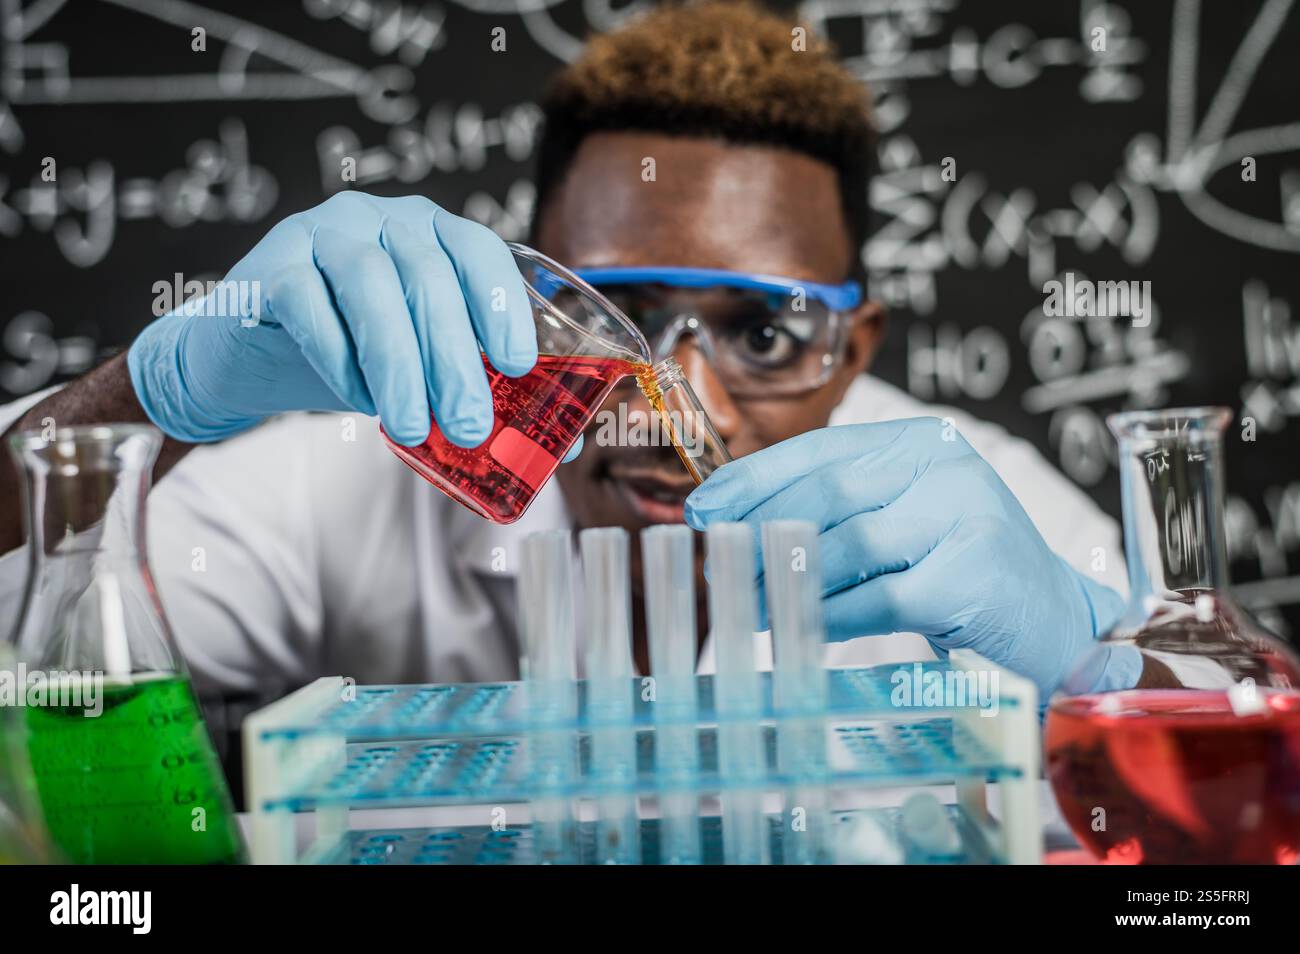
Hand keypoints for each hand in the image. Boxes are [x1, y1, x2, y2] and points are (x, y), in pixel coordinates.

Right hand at [128, 192, 535, 447]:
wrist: (250, 359)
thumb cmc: (351, 356)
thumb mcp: (422, 368)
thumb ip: (481, 391)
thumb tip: (560, 451)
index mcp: (430, 232)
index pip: (478, 251)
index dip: (500, 305)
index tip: (517, 365)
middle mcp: (379, 220)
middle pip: (428, 278)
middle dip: (453, 358)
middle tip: (467, 424)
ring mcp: (323, 234)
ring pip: (372, 286)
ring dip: (398, 364)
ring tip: (412, 427)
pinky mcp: (272, 265)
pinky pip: (310, 304)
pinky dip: (339, 357)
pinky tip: (358, 399)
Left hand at [683, 418, 1128, 698]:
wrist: (1052, 622)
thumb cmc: (959, 572)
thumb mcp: (898, 523)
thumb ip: (834, 515)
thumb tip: (733, 526)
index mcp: (919, 442)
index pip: (818, 451)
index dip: (752, 481)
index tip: (702, 510)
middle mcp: (946, 466)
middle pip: (827, 495)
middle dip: (761, 533)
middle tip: (716, 566)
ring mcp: (967, 515)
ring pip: (849, 545)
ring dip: (789, 580)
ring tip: (749, 603)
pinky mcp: (975, 574)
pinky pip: (880, 597)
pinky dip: (832, 616)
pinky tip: (800, 628)